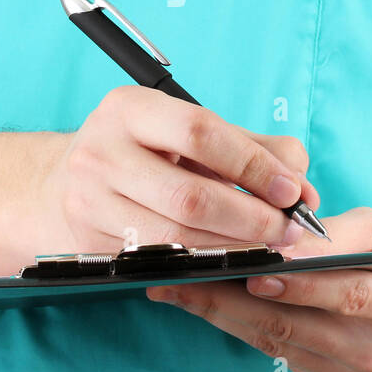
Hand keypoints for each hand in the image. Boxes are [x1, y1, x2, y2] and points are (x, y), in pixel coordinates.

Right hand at [38, 87, 319, 254]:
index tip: (294, 191)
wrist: (66, 183)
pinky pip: (159, 261)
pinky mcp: (90, 243)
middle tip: (290, 232)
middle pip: (190, 196)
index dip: (253, 165)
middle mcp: (101, 151)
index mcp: (130, 108)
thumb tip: (304, 188)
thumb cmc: (146, 153)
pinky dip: (203, 264)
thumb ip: (253, 148)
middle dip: (252, 219)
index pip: (200, 133)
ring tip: (270, 249)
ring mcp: (89, 200)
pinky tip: (231, 261)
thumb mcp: (190, 132)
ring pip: (176, 237)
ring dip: (234, 248)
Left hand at [147, 208, 371, 371]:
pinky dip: (247, 328)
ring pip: (280, 344)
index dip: (297, 284)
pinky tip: (214, 306)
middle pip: (298, 326)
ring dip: (224, 316)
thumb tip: (277, 240)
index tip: (248, 270)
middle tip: (177, 278)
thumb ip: (334, 235)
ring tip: (178, 289)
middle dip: (229, 300)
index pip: (346, 295)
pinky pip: (284, 356)